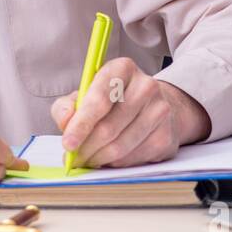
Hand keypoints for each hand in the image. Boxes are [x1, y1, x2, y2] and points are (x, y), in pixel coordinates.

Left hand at [50, 58, 210, 168]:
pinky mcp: (166, 136)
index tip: (68, 144)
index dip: (81, 124)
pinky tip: (110, 158)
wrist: (152, 106)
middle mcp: (146, 86)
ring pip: (121, 147)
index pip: (99, 99)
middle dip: (86, 148)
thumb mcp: (86, 94)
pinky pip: (134, 158)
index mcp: (122, 69)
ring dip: (99, 159)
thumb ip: (67, 106)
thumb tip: (65, 122)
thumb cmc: (112, 100)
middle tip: (74, 159)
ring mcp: (160, 111)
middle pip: (109, 127)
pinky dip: (116, 163)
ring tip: (89, 159)